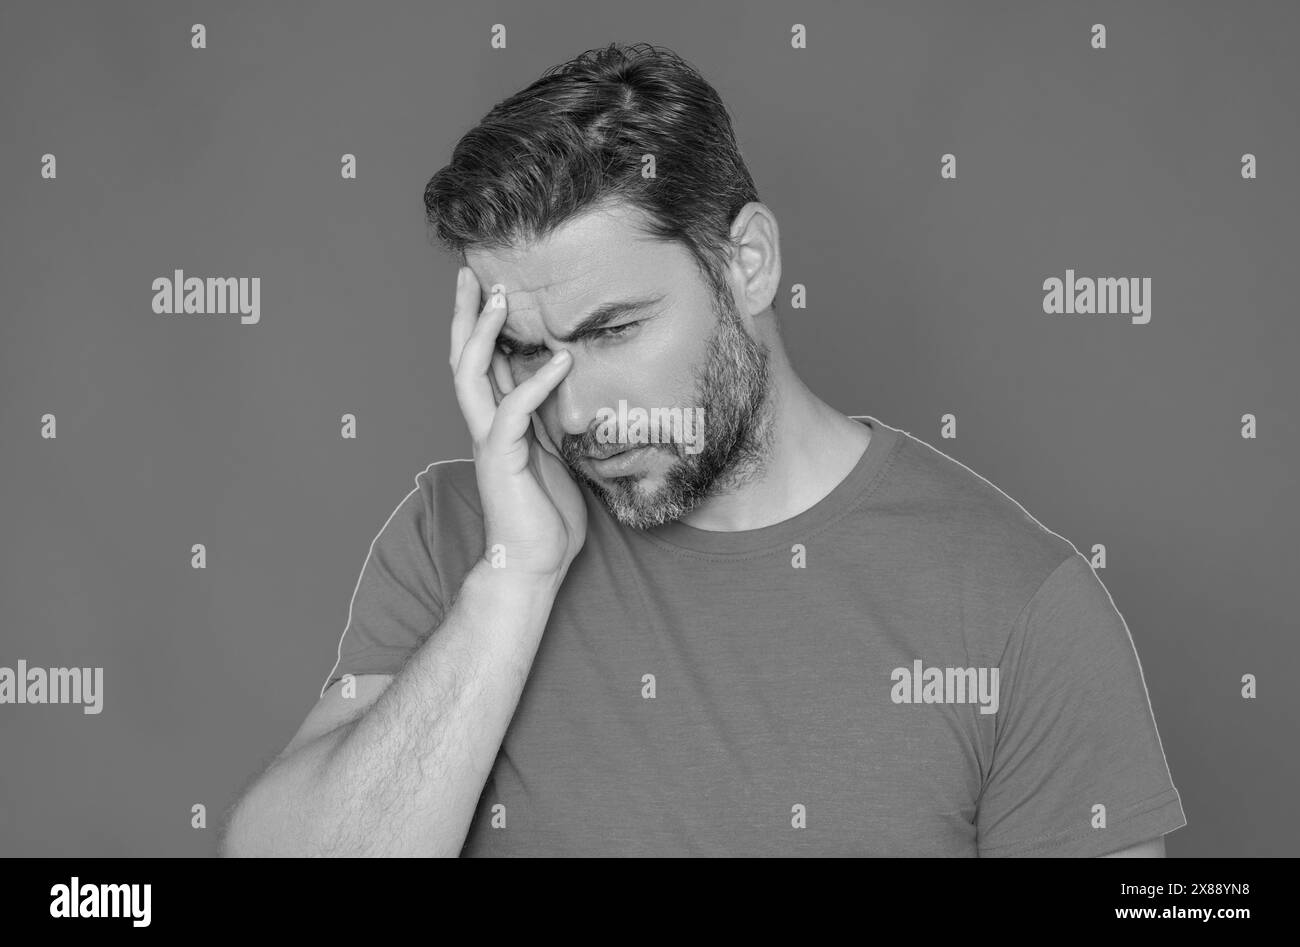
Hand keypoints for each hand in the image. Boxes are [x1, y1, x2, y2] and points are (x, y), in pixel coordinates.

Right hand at [449, 266, 587, 579]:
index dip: (481, 325)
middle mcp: (485, 426)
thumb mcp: (555, 453)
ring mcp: (489, 442)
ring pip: (472, 375)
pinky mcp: (501, 460)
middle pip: (464, 358)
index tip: (488, 287)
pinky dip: (536, 384)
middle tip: (469, 273)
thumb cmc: (548, 515)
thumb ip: (550, 420)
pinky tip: (561, 361)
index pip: (482, 362)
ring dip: (483, 335)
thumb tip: (566, 386)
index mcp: (497, 423)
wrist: (534, 564)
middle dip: (466, 315)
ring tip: (498, 298)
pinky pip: (513, 413)